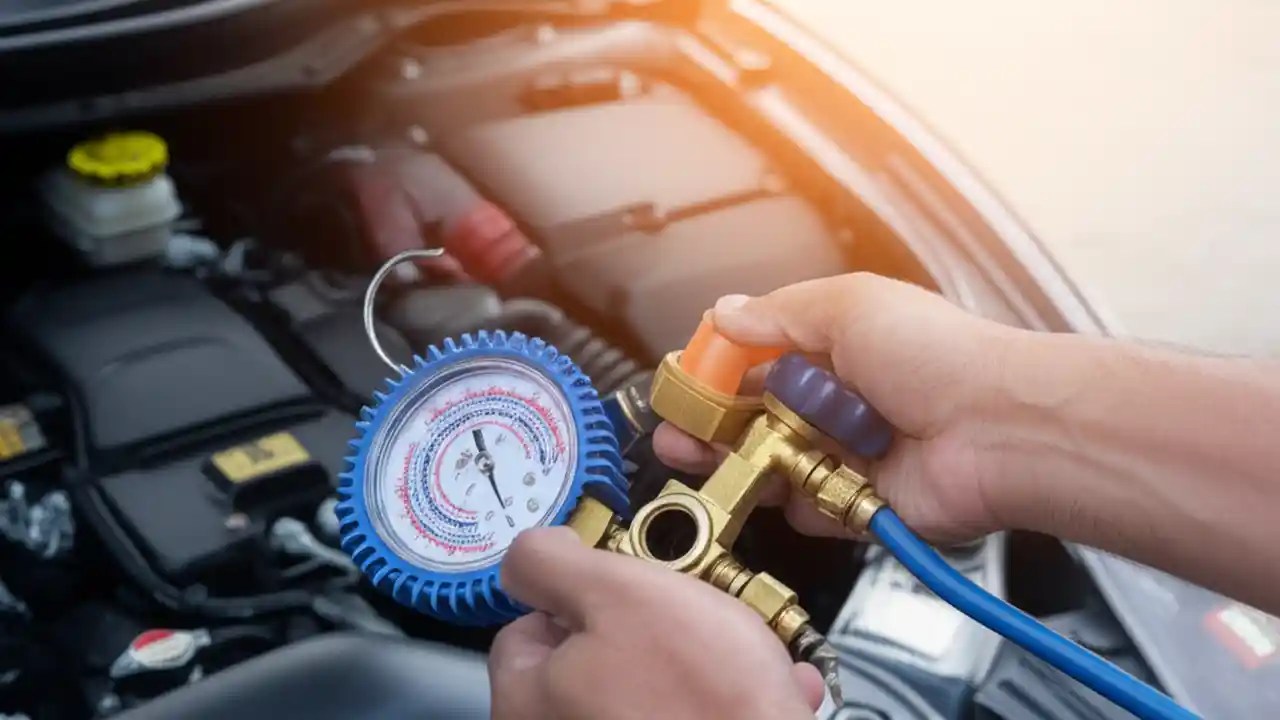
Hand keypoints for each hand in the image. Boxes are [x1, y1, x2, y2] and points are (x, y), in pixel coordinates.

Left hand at [488, 528, 823, 719]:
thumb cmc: (695, 686)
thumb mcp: (616, 594)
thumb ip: (552, 564)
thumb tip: (531, 551)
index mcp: (524, 706)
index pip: (526, 630)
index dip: (580, 598)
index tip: (629, 595)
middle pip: (592, 662)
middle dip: (652, 635)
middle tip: (696, 623)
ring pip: (652, 694)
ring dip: (702, 671)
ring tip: (748, 661)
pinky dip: (723, 707)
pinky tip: (768, 695)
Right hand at [654, 273, 1021, 542]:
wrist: (1001, 429)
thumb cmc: (942, 356)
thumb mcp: (849, 305)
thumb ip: (778, 314)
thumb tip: (724, 313)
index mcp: (832, 344)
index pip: (753, 356)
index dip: (716, 368)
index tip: (687, 378)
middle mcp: (834, 399)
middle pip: (749, 415)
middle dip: (709, 422)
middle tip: (679, 430)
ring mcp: (840, 453)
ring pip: (765, 463)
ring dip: (734, 461)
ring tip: (707, 457)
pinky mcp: (849, 503)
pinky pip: (798, 506)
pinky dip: (787, 497)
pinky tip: (781, 481)